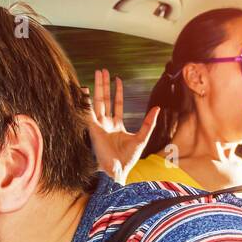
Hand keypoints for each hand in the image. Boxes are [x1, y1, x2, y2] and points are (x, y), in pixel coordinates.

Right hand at [83, 68, 159, 182]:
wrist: (117, 171)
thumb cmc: (128, 159)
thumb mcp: (142, 138)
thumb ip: (148, 123)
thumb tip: (157, 108)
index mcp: (116, 126)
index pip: (116, 104)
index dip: (117, 91)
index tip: (117, 79)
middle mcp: (106, 124)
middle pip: (105, 100)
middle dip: (104, 85)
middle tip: (103, 70)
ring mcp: (99, 126)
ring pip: (98, 102)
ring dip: (98, 88)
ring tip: (98, 73)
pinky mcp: (93, 129)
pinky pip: (88, 112)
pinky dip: (86, 101)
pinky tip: (85, 90)